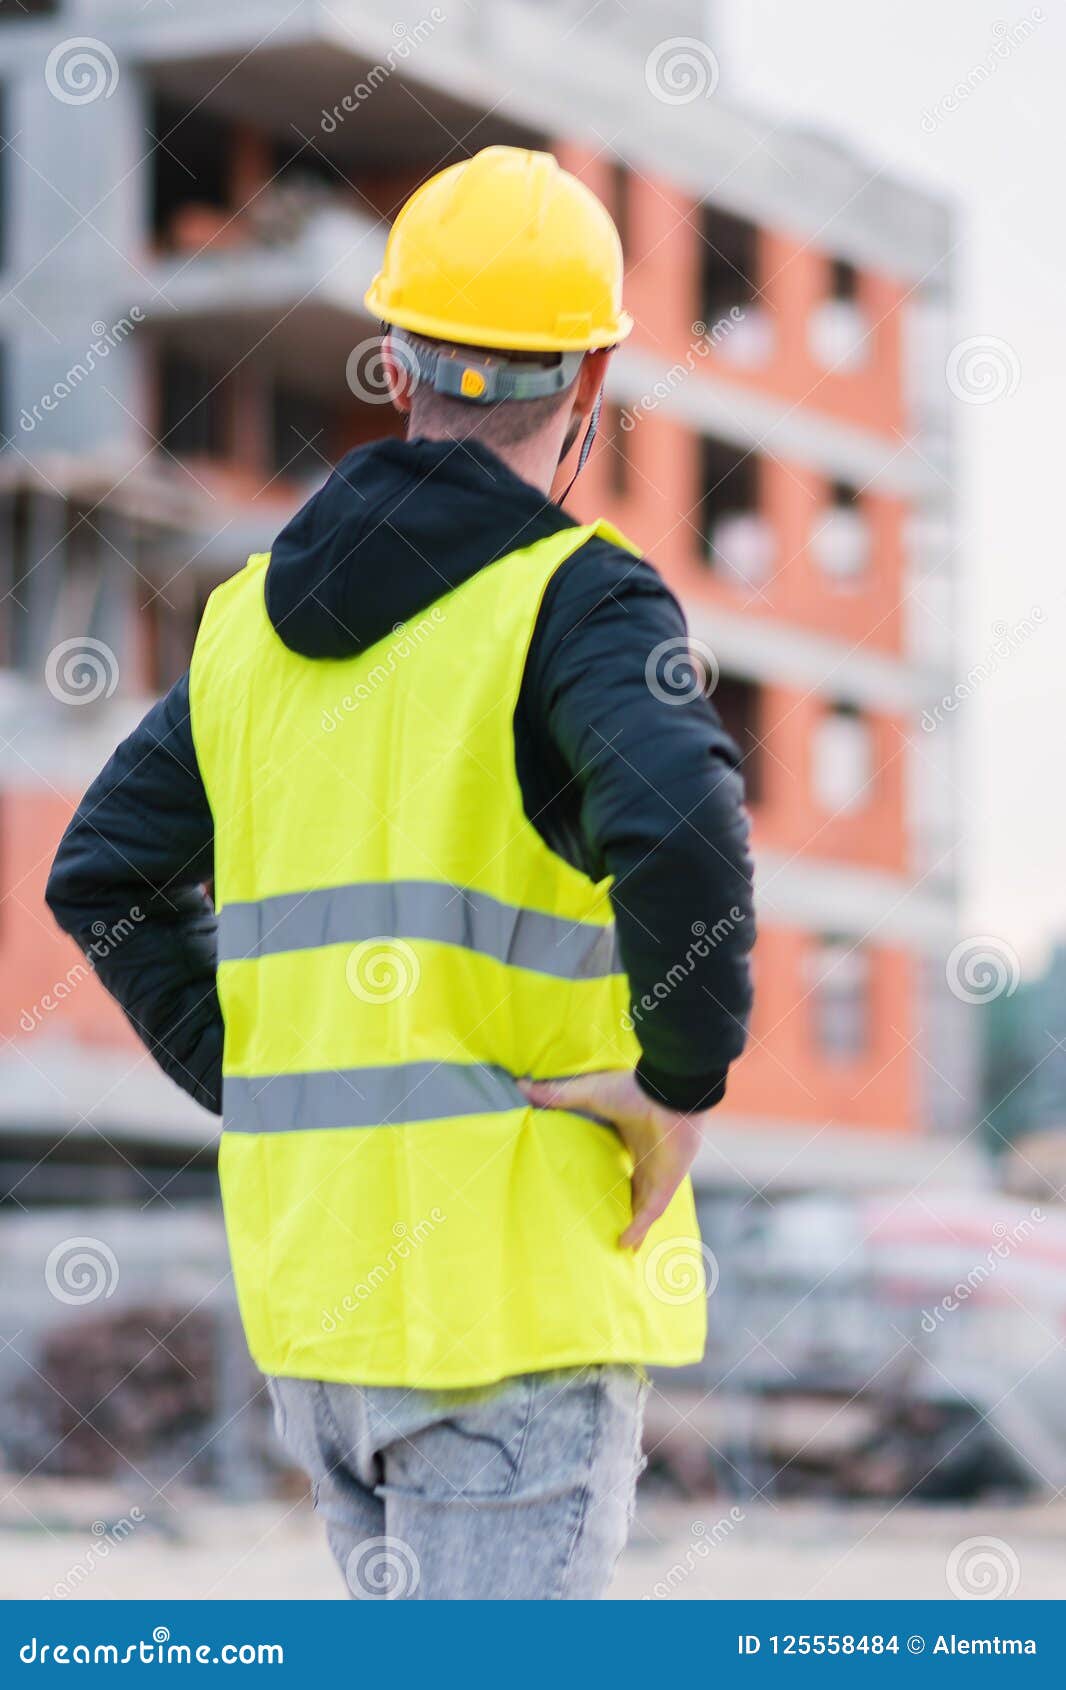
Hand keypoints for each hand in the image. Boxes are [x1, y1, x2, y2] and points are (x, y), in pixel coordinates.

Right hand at [518, 1070, 708, 1250]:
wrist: (668, 1093)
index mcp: (631, 1138)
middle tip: (604, 1224)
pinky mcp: (666, 1184)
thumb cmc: (633, 1090)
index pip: (619, 1163)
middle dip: (622, 1207)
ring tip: (616, 1248)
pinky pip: (651, 1212)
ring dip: (633, 1226)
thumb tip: (521, 1086)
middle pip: (633, 1190)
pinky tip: (626, 1244)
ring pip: (643, 1207)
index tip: (591, 1190)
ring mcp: (658, 1173)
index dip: (607, 1177)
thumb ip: (558, 1095)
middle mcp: (646, 1158)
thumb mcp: (588, 1093)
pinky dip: (639, 1228)